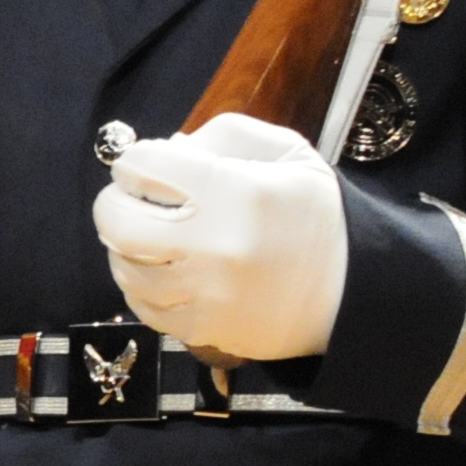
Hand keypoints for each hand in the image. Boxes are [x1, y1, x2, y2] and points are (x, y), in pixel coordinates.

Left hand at [92, 114, 348, 361]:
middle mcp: (216, 246)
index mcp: (236, 192)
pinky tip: (161, 271)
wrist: (352, 291)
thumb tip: (165, 149)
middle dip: (113, 202)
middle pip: (117, 221)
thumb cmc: (312, 214)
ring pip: (124, 267)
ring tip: (150, 236)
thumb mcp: (286, 153)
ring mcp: (207, 295)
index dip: (135, 159)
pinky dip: (142, 285)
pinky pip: (143, 307)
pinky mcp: (204, 331)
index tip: (146, 164)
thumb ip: (223, 135)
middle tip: (130, 199)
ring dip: (125, 246)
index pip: (144, 165)